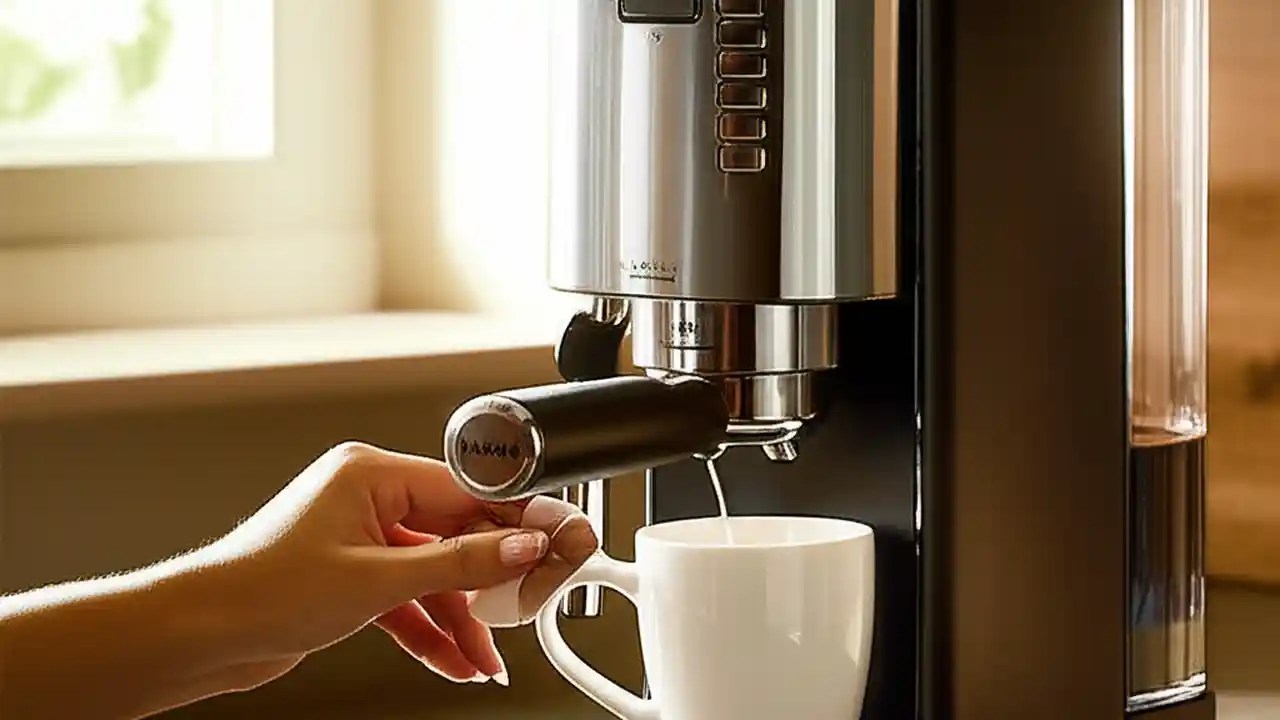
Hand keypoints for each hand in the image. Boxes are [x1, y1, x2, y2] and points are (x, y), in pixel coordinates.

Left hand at [191, 441, 598, 688]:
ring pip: (434, 574)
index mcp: (370, 473)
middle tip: (527, 605)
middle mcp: (367, 498)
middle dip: (488, 583)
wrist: (198, 635)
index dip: (512, 522)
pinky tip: (454, 659)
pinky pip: (408, 597)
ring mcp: (359, 538)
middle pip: (455, 535)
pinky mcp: (352, 576)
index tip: (551, 543)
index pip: (464, 490)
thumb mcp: (377, 579)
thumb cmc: (259, 589)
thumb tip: (519, 546)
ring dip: (461, 618)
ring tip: (487, 655)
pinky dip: (430, 629)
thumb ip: (459, 564)